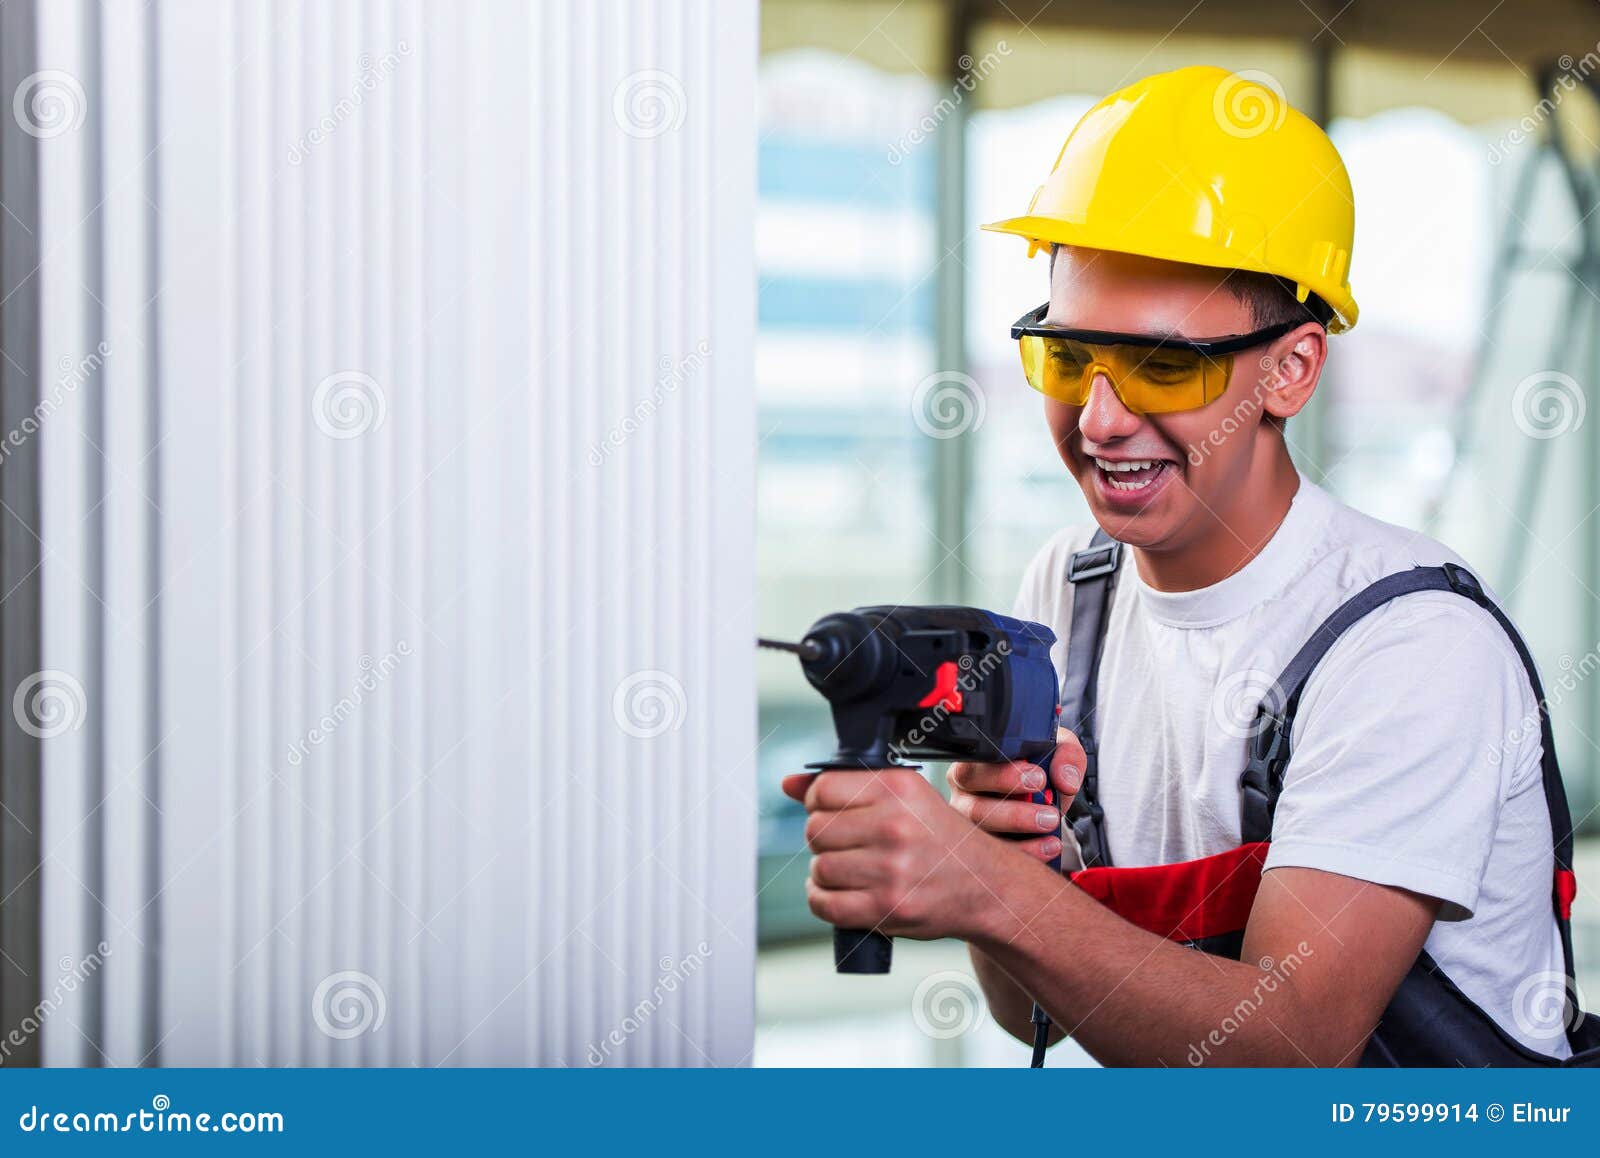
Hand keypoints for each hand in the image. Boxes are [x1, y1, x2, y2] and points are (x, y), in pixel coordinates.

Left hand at [779, 767, 1047, 942]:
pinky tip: (840, 894)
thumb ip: (844, 786)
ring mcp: (890, 869)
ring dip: (826, 872)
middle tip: (848, 846)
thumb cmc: (939, 838)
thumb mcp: (904, 798)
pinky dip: (823, 901)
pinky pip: (825, 903)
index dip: (818, 803)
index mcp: (898, 787)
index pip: (822, 790)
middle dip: (824, 840)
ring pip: (819, 868)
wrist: (984, 885)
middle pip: (815, 830)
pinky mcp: (887, 908)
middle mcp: (894, 824)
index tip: (833, 813)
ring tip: (851, 871)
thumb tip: (787, 782)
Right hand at [946, 729, 1086, 862]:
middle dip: (1014, 813)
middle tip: (1049, 813)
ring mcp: (970, 824)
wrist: (1046, 792)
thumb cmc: (1040, 765)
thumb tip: (1064, 779)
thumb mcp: (1058, 748)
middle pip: (975, 808)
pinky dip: (1027, 851)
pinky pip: (997, 856)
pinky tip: (1049, 845)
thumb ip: (1065, 755)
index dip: (1003, 776)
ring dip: (1022, 836)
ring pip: (985, 836)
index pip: (974, 769)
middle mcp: (964, 794)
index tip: (1039, 779)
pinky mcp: (984, 847)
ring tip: (1051, 826)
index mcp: (974, 764)